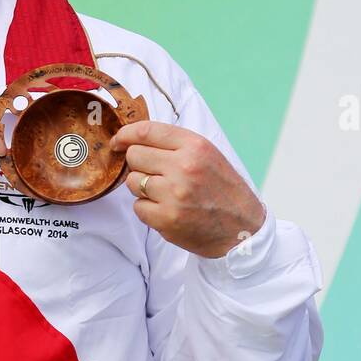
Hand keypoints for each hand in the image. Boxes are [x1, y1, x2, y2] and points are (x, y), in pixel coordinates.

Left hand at [109, 120, 266, 257]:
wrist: (242, 229)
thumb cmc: (222, 190)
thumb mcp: (207, 155)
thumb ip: (174, 145)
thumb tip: (132, 139)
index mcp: (195, 146)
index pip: (146, 131)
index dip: (125, 135)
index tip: (118, 142)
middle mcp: (183, 167)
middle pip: (134, 156)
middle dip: (138, 164)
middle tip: (156, 175)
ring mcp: (173, 194)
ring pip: (132, 182)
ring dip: (142, 188)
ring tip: (166, 194)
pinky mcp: (166, 219)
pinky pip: (137, 207)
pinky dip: (147, 209)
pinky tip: (167, 210)